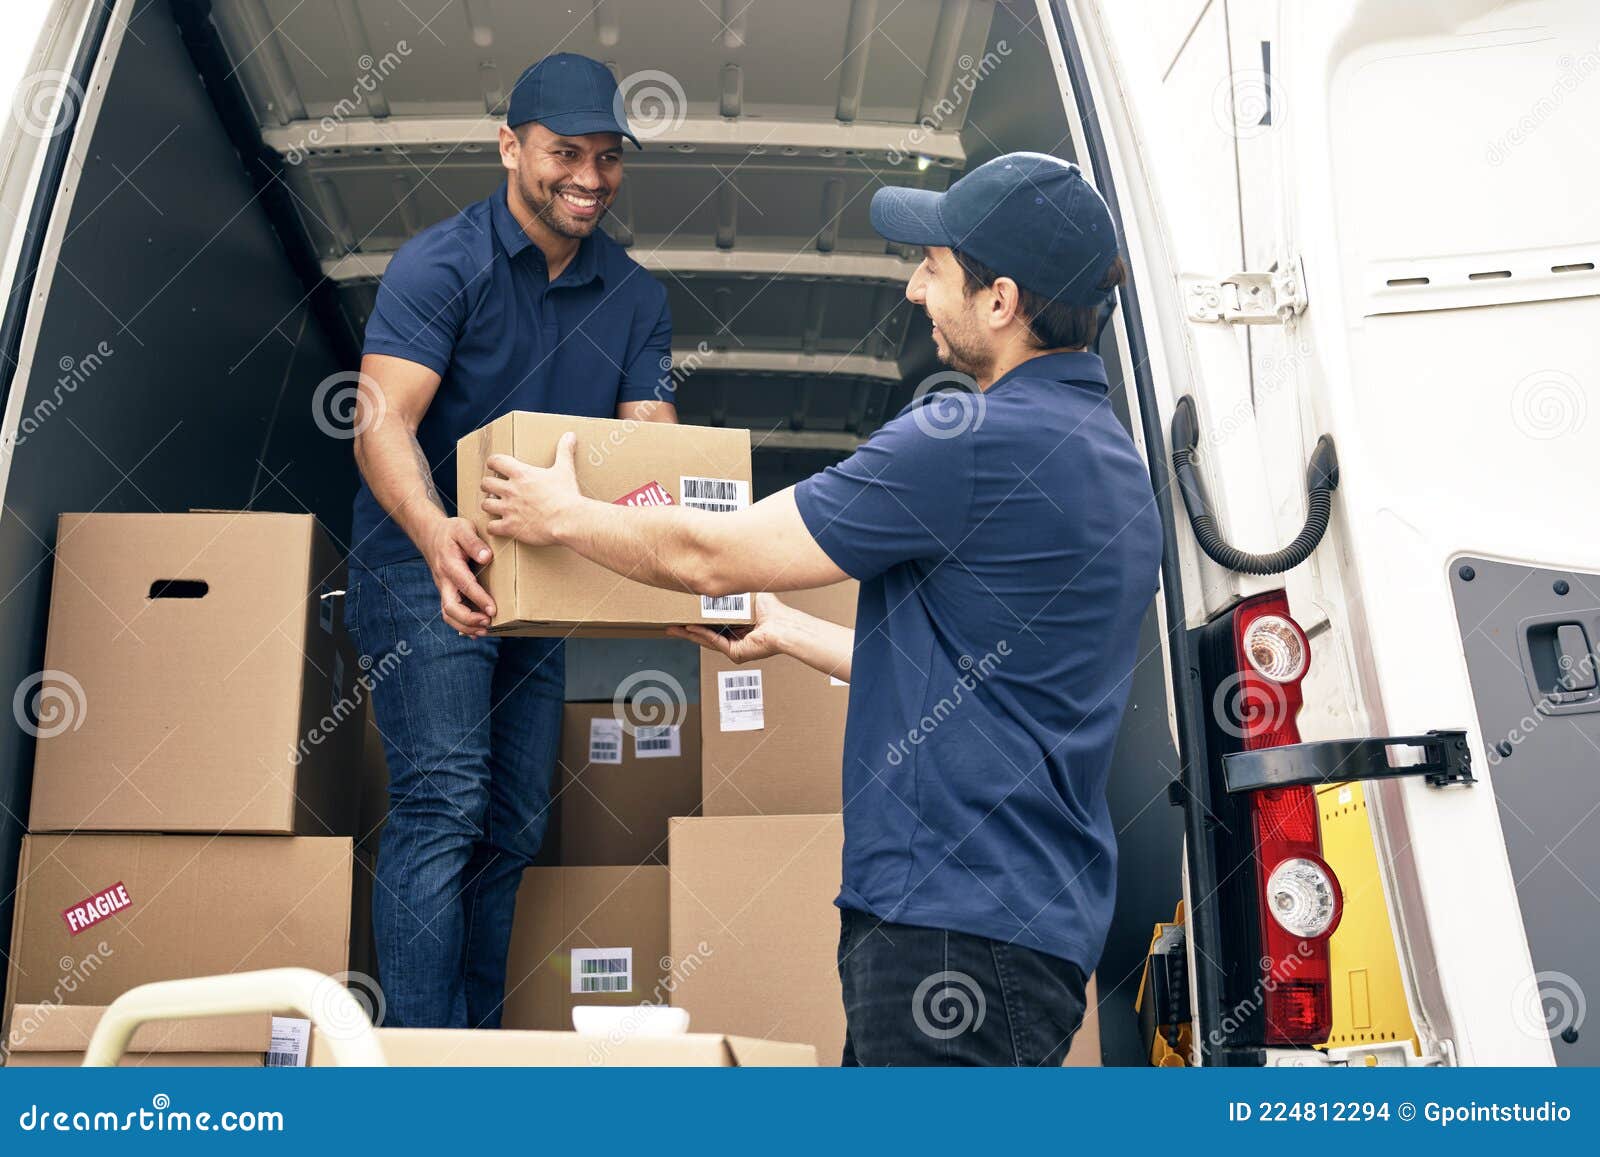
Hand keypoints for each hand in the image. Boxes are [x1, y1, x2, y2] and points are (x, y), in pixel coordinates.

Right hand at [422, 515, 494, 636]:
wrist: (431, 536)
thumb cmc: (451, 532)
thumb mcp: (462, 528)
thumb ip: (473, 542)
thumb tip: (486, 557)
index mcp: (449, 564)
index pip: (464, 585)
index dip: (478, 599)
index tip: (493, 610)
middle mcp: (444, 580)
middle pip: (450, 607)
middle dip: (468, 619)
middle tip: (488, 623)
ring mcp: (444, 589)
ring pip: (448, 614)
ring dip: (465, 626)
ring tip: (485, 631)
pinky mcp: (447, 593)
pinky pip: (451, 614)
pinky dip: (462, 625)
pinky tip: (477, 632)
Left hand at [480, 433, 581, 545]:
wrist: (568, 520)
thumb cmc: (566, 495)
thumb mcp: (565, 469)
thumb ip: (564, 451)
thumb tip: (570, 435)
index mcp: (521, 474)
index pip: (496, 461)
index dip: (493, 463)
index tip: (496, 466)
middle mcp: (511, 490)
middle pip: (485, 483)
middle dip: (488, 485)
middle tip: (495, 488)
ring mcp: (509, 509)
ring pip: (485, 504)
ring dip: (489, 505)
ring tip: (496, 506)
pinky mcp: (511, 527)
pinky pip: (491, 527)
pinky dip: (494, 527)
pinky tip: (500, 526)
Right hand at [667, 592, 793, 662]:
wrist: (784, 624)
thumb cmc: (774, 610)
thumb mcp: (747, 595)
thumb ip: (733, 590)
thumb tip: (721, 574)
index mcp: (739, 625)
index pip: (713, 623)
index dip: (697, 618)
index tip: (682, 614)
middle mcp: (736, 638)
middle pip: (705, 634)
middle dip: (686, 629)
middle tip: (670, 625)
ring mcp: (735, 647)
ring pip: (707, 640)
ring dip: (689, 633)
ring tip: (674, 627)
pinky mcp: (736, 653)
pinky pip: (715, 641)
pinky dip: (702, 634)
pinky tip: (690, 627)